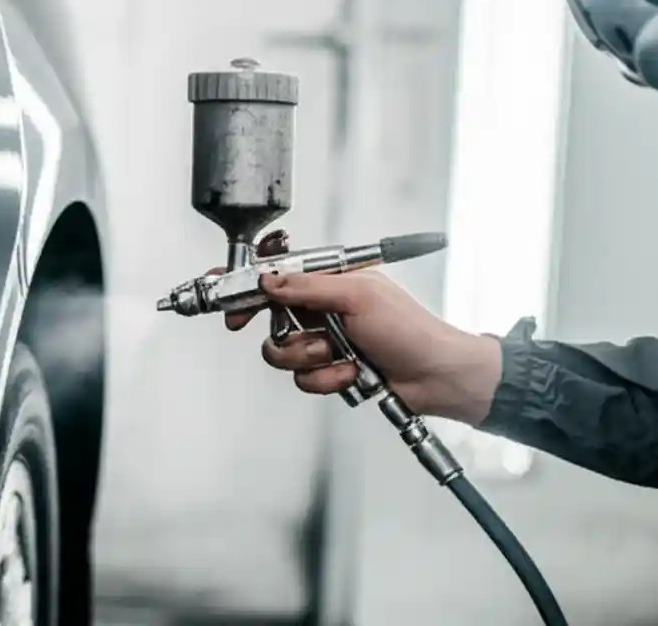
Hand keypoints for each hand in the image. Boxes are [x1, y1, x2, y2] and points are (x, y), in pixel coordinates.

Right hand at [221, 237, 502, 425]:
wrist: (435, 377)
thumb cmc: (410, 330)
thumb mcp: (358, 296)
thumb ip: (308, 288)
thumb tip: (269, 280)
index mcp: (327, 282)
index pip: (276, 276)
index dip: (246, 285)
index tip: (222, 292)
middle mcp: (320, 310)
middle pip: (269, 318)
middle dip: (280, 330)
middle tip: (274, 334)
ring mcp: (323, 341)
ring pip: (281, 353)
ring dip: (310, 357)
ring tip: (339, 354)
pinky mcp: (328, 371)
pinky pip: (303, 379)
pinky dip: (327, 378)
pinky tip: (352, 372)